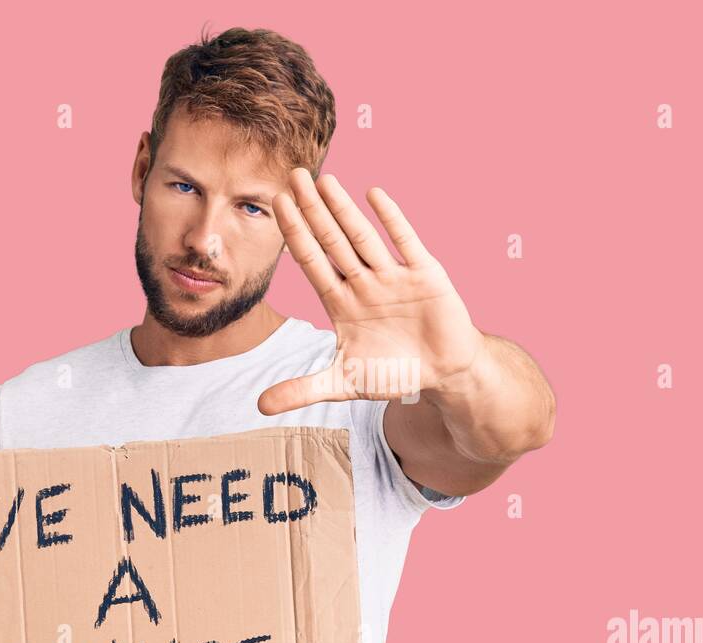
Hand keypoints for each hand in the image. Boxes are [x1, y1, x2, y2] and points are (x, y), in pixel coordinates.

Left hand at [258, 168, 486, 414]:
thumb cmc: (394, 372)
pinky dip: (391, 221)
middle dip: (312, 210)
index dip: (294, 233)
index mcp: (341, 303)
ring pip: (363, 238)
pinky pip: (405, 243)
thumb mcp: (344, 383)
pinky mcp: (424, 276)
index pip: (311, 261)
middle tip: (294, 175)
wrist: (444, 374)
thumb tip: (258, 406)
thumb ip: (303, 389)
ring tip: (325, 180)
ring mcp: (392, 277)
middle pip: (331, 241)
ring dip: (344, 210)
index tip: (276, 203)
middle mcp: (363, 283)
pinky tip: (374, 195)